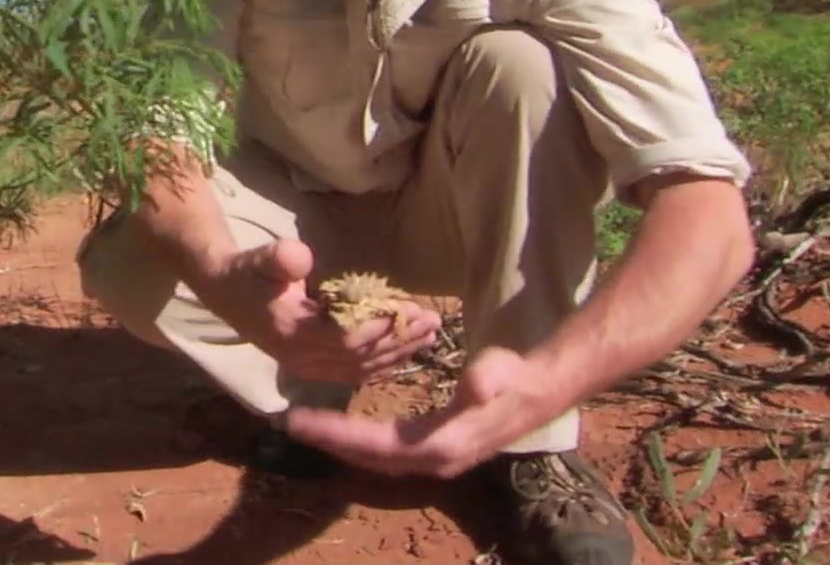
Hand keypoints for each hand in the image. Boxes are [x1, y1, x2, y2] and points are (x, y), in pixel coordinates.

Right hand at [194, 238, 439, 384]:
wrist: (224, 292)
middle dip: (398, 340)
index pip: (345, 339)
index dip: (379, 327)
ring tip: (429, 335)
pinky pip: (354, 373)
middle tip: (432, 322)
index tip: (408, 311)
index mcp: (292, 333)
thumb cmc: (249, 272)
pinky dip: (382, 364)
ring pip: (361, 369)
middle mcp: (302, 359)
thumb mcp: (261, 257)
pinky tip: (405, 354)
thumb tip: (301, 257)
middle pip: (360, 357)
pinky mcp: (313, 368)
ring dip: (397, 353)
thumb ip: (281, 258)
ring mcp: (307, 368)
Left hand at [280, 345, 562, 478]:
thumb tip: (474, 386)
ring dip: (340, 445)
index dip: (338, 434)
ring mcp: (433, 459)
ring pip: (374, 459)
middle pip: (368, 458)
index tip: (302, 421)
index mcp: (441, 443)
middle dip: (329, 442)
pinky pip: (385, 453)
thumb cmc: (516, 377)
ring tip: (307, 427)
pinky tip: (342, 431)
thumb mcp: (502, 370)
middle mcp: (432, 460)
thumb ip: (487, 378)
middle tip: (291, 425)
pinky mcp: (433, 449)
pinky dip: (358, 443)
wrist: (539, 393)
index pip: (377, 444)